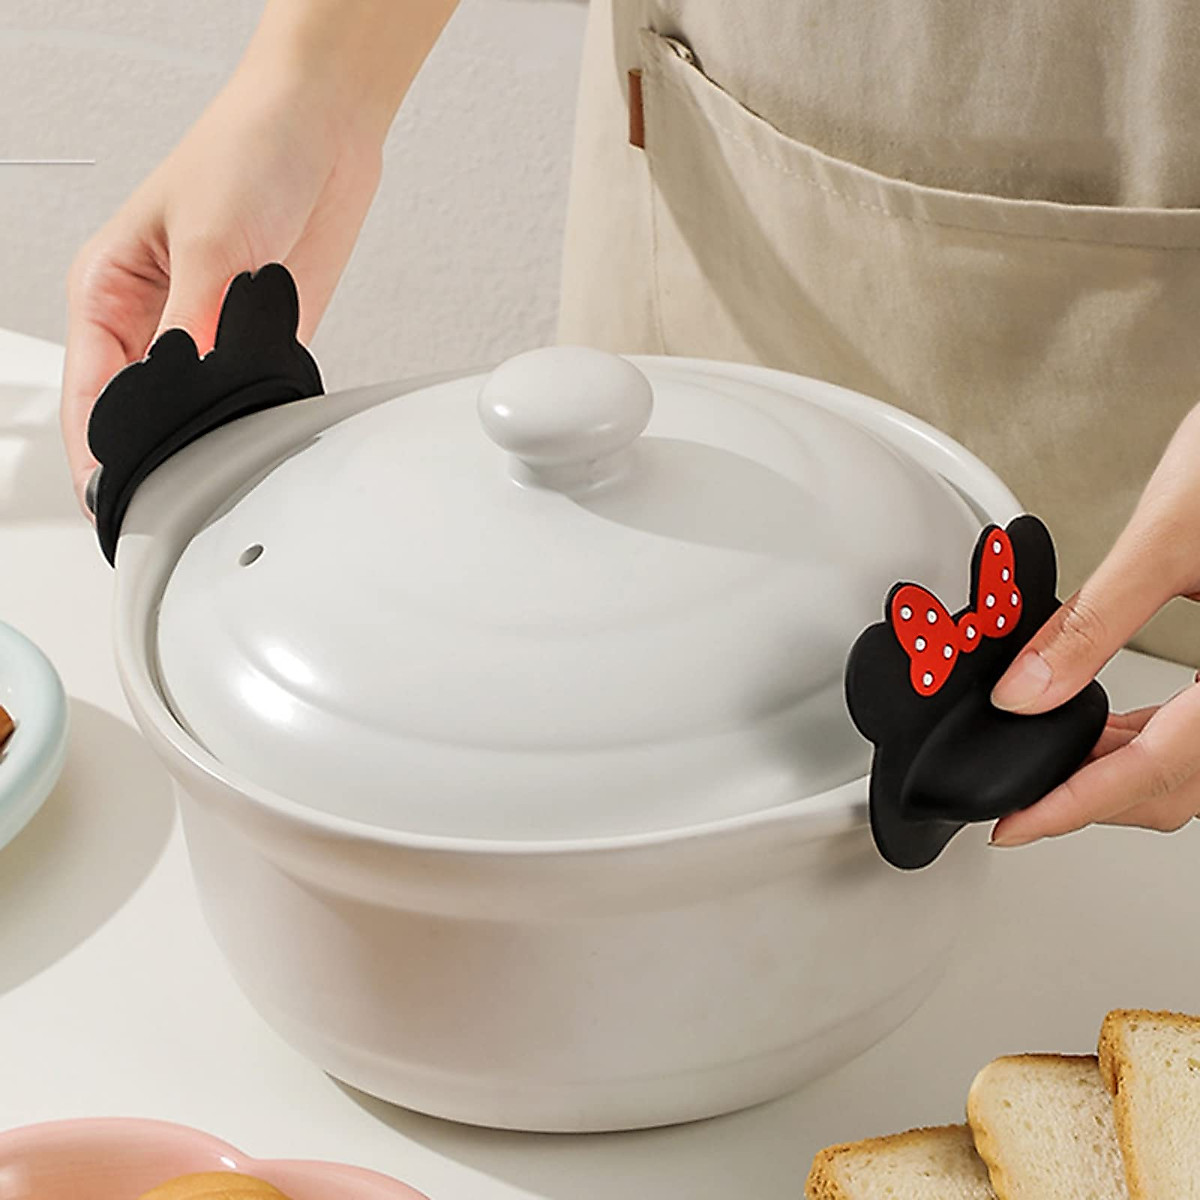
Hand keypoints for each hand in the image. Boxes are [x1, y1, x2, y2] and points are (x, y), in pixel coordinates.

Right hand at [60, 0, 458, 515]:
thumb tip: (190, 389)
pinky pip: (251, 396)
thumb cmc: (247, 151)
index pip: (92, 395)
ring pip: (197, 412)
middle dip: (156, 454)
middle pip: (140, 415)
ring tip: (223, 461)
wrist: (323, 132)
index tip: (118, 499)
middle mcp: (154, 321)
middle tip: (176, 495)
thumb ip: (198, 323)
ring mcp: (208, 334)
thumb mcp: (211, 238)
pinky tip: (262, 425)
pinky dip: (255, 415)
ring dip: (210, 436)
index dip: (101, 453)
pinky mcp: (260, 340)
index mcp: (110, 293)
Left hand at [989, 404, 1199, 845]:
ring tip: (1046, 765)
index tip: (1016, 827)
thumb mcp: (1172, 539)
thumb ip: (1093, 624)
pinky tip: (1102, 727)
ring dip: (1118, 772)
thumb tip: (1025, 690)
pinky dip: (1147, 739)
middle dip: (1092, 799)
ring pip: (1192, 765)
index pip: (1153, 770)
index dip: (1073, 807)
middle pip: (1176, 784)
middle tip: (1019, 802)